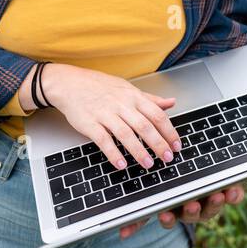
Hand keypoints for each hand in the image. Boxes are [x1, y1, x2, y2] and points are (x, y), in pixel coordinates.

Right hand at [41, 63, 181, 172]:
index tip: (177, 145)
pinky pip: (103, 139)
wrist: (70, 83)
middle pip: (144, 126)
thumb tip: (171, 102)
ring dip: (139, 151)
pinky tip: (120, 164)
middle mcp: (122, 105)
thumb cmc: (100, 86)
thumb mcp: (128, 89)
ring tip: (148, 164)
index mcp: (134, 97)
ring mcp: (105, 114)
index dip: (169, 131)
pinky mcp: (90, 123)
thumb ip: (150, 99)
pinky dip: (113, 153)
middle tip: (167, 158)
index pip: (157, 115)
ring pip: (126, 134)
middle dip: (158, 144)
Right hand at [118, 183, 245, 238]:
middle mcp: (193, 208)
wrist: (205, 163)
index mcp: (174, 209)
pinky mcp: (230, 193)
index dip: (167, 219)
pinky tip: (234, 189)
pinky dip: (235, 195)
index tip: (164, 214)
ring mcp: (212, 201)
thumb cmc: (176, 179)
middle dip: (192, 210)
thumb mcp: (157, 193)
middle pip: (193, 215)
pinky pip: (235, 198)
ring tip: (217, 194)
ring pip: (213, 208)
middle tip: (191, 204)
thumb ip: (141, 211)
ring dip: (215, 204)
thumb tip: (120, 234)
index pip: (169, 219)